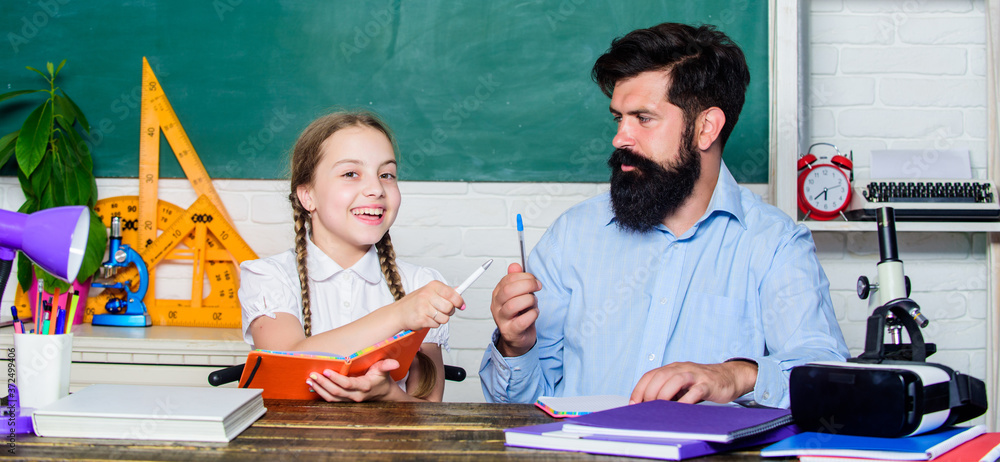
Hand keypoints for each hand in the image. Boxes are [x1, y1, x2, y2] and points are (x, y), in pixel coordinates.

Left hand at [306, 359, 404, 401]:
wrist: (382, 392)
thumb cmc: (380, 378)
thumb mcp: (384, 369)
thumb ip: (386, 365)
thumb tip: (395, 363)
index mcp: (364, 387)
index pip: (348, 384)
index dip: (336, 379)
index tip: (326, 371)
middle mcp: (356, 396)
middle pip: (336, 392)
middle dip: (323, 384)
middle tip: (313, 374)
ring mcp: (349, 400)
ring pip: (331, 398)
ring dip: (319, 389)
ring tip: (310, 380)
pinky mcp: (344, 400)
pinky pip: (331, 399)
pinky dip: (320, 393)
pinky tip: (312, 385)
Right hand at [392, 280, 463, 330]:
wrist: (399, 313)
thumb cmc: (417, 302)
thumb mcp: (431, 292)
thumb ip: (446, 292)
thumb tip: (460, 292)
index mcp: (433, 286)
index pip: (452, 294)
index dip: (459, 301)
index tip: (461, 305)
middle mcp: (427, 294)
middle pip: (450, 307)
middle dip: (449, 312)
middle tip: (442, 310)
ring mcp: (423, 307)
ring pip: (445, 318)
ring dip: (440, 319)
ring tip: (432, 314)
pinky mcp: (421, 319)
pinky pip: (436, 325)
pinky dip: (433, 324)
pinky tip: (425, 318)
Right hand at [490, 263, 541, 356]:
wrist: (517, 338)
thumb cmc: (520, 314)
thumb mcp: (518, 294)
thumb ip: (516, 279)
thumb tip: (515, 266)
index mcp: (498, 293)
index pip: (508, 279)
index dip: (524, 276)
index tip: (535, 280)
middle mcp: (497, 305)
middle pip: (508, 290)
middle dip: (527, 285)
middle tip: (538, 287)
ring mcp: (502, 319)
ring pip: (513, 305)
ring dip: (529, 301)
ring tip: (533, 303)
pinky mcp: (510, 331)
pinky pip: (522, 321)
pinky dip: (532, 315)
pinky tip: (534, 313)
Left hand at [629, 361, 757, 404]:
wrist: (729, 377)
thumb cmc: (701, 383)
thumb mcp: (681, 385)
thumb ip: (667, 391)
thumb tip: (648, 406)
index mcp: (673, 368)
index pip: (650, 375)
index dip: (639, 389)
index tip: (633, 404)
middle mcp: (682, 369)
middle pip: (661, 376)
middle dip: (650, 393)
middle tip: (647, 407)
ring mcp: (696, 375)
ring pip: (676, 380)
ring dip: (665, 394)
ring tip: (660, 407)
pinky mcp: (708, 384)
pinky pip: (696, 390)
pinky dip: (687, 399)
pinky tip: (681, 408)